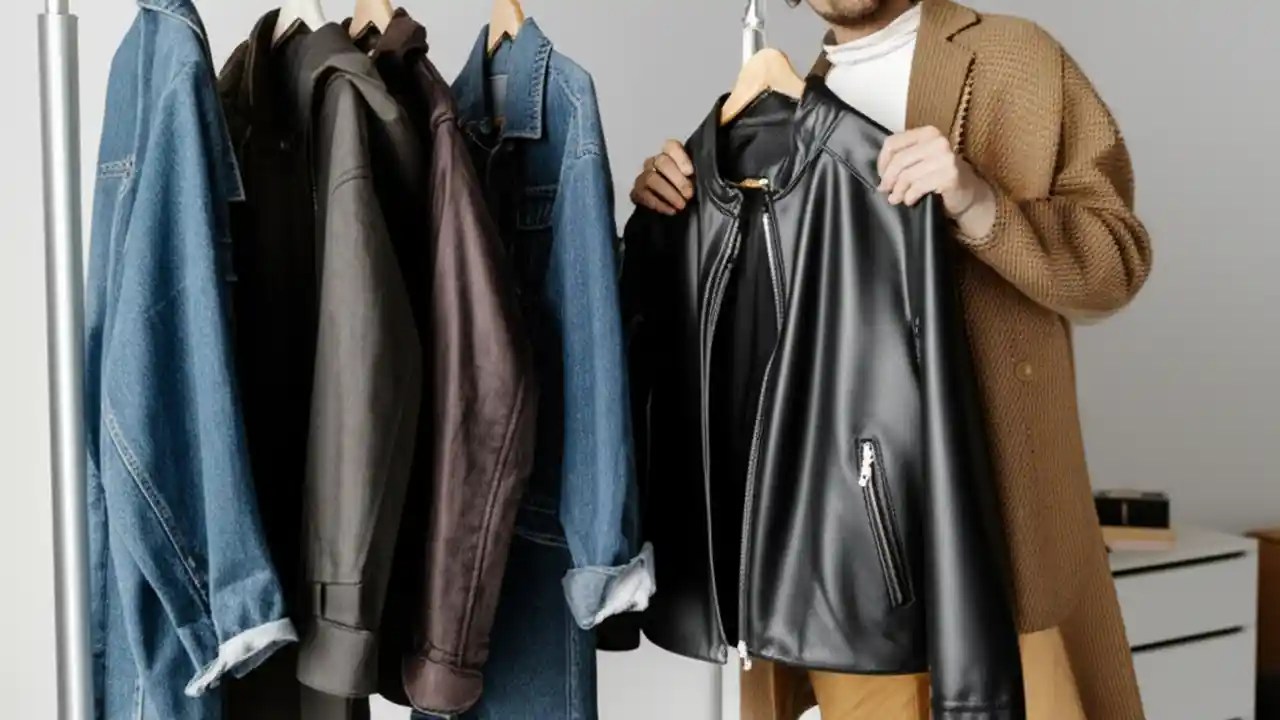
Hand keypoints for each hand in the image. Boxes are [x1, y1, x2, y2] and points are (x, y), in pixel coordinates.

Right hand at [630, 140, 695, 215]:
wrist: (673, 213)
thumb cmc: (688, 192)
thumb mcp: (697, 181)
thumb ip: (699, 174)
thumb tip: (704, 174)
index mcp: (671, 155)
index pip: (671, 146)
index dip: (681, 158)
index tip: (690, 172)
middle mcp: (655, 162)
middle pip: (661, 161)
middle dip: (677, 179)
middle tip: (689, 194)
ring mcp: (644, 176)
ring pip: (651, 178)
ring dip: (668, 193)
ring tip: (681, 205)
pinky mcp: (637, 192)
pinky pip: (643, 194)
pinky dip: (658, 203)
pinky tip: (670, 210)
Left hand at [877, 126, 996, 237]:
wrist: (969, 192)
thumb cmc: (941, 176)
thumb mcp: (922, 160)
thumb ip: (904, 158)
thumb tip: (880, 173)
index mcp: (928, 133)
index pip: (892, 143)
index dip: (882, 162)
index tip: (881, 175)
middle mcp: (938, 141)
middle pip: (898, 160)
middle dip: (888, 179)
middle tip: (885, 190)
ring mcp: (945, 158)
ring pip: (906, 175)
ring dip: (897, 191)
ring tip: (896, 199)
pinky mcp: (949, 175)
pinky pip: (918, 187)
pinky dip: (909, 196)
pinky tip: (909, 200)